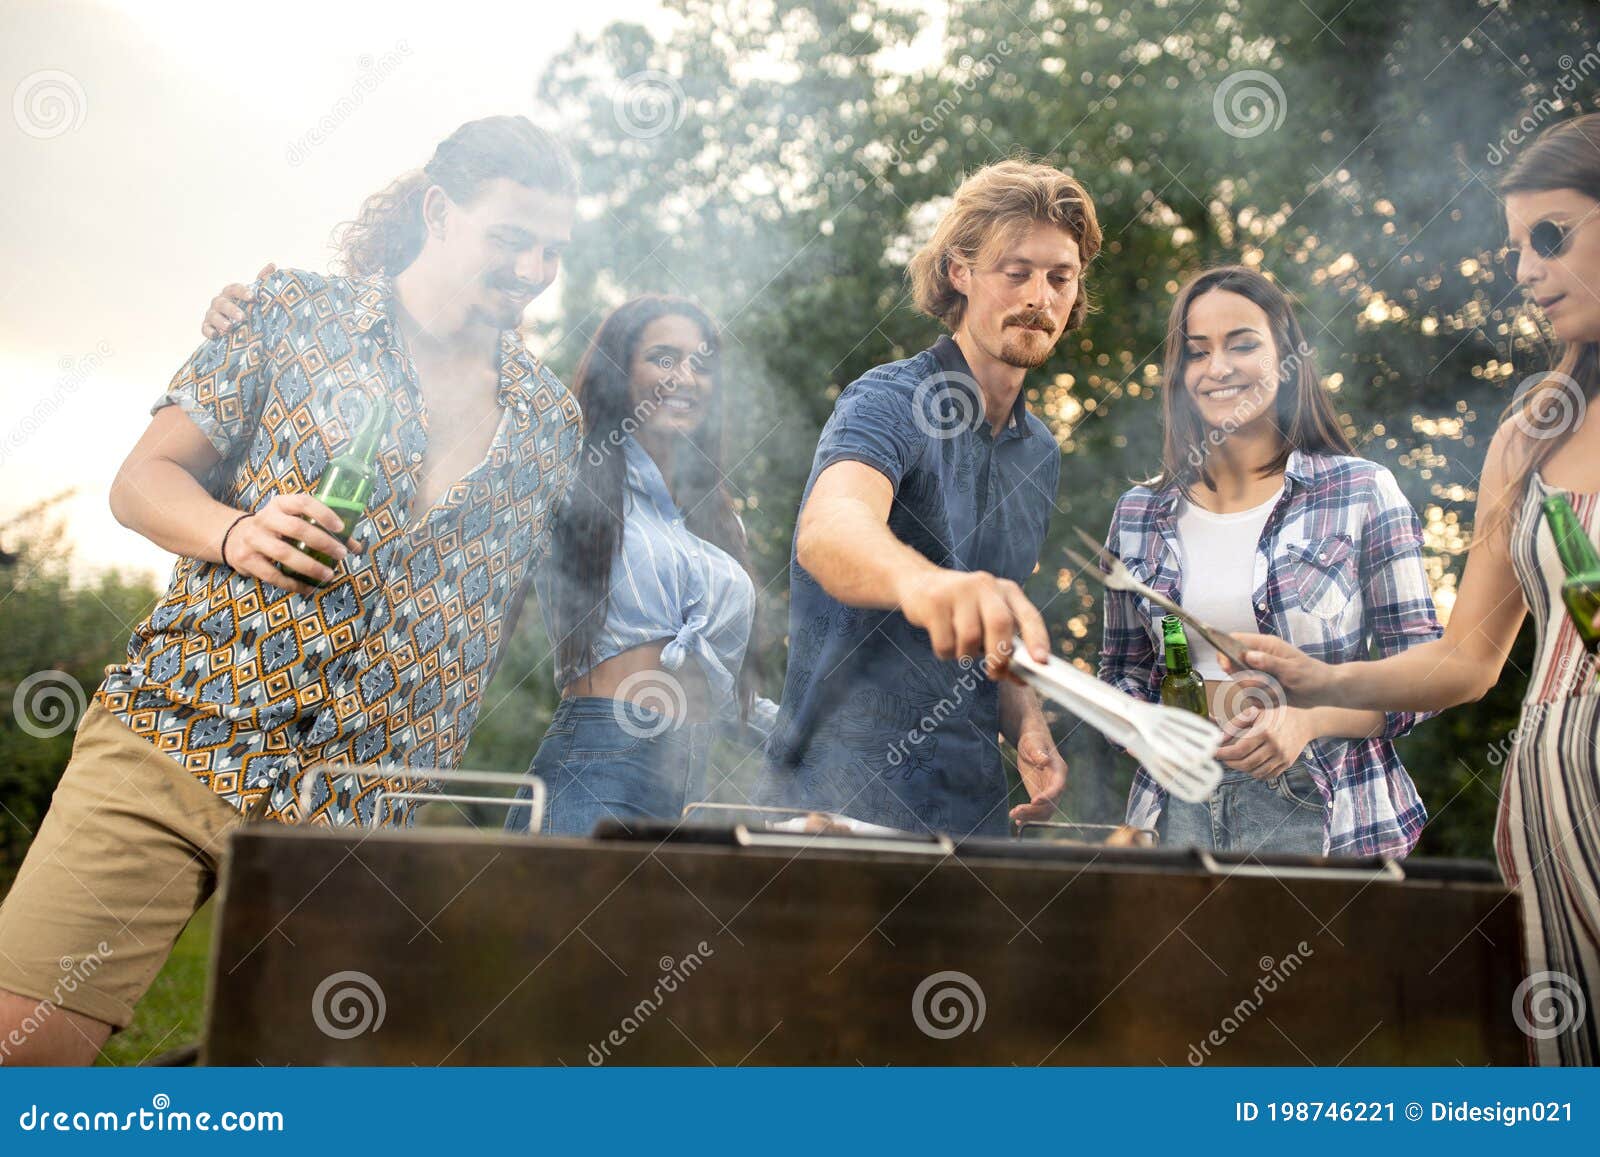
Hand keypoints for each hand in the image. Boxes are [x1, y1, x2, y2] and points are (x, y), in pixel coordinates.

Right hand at [202, 263, 276, 338]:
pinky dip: (209, 331)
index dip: (243, 292)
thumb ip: (261, 281)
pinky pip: (205, 328)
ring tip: (229, 327)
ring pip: (213, 315)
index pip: (235, 289)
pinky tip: (216, 335)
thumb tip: (272, 265)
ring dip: (220, 321)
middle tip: (242, 317)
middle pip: (222, 303)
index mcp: (231, 293)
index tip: (253, 298)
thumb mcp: (254, 295)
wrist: (237, 326)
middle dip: (231, 309)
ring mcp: (212, 314)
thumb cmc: (247, 307)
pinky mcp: (207, 327)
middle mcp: (220, 301)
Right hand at [222, 493, 363, 595]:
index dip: (323, 513)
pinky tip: (308, 588)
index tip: (341, 527)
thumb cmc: (276, 529)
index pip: (303, 502)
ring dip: (310, 566)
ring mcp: (253, 539)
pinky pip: (273, 575)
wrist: (233, 537)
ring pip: (284, 554)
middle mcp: (265, 518)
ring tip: (329, 575)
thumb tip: (356, 546)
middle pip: (296, 528)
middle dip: (322, 542)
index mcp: (279, 504)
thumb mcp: (293, 520)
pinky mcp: (246, 560)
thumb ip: (322, 529)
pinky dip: (293, 583)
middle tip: (341, 554)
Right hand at [897, 568, 1048, 677]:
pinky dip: (946, 653)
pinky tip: (943, 641)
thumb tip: (1022, 678)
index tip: (1040, 662)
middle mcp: (985, 585)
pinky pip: (945, 642)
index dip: (1037, 639)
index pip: (1029, 615)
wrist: (918, 582)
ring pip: (970, 637)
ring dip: (966, 655)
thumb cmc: (961, 611)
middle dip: (999, 656)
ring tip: (960, 648)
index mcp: (1006, 590)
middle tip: (994, 673)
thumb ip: (1005, 644)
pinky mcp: (935, 601)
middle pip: (1000, 623)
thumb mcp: (986, 619)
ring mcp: (959, 590)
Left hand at [1009, 718, 1067, 823]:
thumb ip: (1038, 752)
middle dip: (1035, 810)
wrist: (1031, 741)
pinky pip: (1038, 810)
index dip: (1048, 796)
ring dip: (1030, 816)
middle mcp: (1057, 783)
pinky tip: (1018, 820)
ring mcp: (1048, 790)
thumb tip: (1045, 761)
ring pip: (1044, 810)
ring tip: (1014, 815)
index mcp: (1059, 770)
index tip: (1034, 801)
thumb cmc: (1033, 739)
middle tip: (1016, 811)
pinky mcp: (1039, 793)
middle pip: (1051, 803)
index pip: (1057, 787)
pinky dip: (1029, 816)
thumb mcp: (1033, 743)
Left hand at [1215, 704, 1312, 780]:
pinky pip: (1267, 775)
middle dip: (1230, 763)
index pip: (1239, 749)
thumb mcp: (1255, 713)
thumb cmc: (1276, 715)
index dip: (1224, 754)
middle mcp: (1275, 746)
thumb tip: (1220, 738)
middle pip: (1246, 763)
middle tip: (1223, 758)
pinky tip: (1250, 764)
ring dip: (1242, 769)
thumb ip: (1235, 724)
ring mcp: (1282, 756)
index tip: (1214, 753)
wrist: (1305, 723)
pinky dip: (1255, 773)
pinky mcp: (1287, 764)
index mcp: (1265, 731)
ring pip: (1256, 772)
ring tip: (1236, 761)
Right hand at [1220, 632, 1340, 706]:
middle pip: (1234, 667)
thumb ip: (1270, 662)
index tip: (1226, 664)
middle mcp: (1258, 659)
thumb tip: (1248, 656)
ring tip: (1278, 691)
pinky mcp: (1261, 689)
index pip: (1235, 640)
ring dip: (1259, 692)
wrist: (1324, 691)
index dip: (1225, 650)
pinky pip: (1252, 697)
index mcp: (1265, 646)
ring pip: (1243, 685)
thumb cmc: (1312, 675)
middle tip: (1267, 683)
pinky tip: (1279, 698)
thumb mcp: (1293, 669)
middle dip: (1247, 679)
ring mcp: (1259, 674)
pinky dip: (1264, 700)